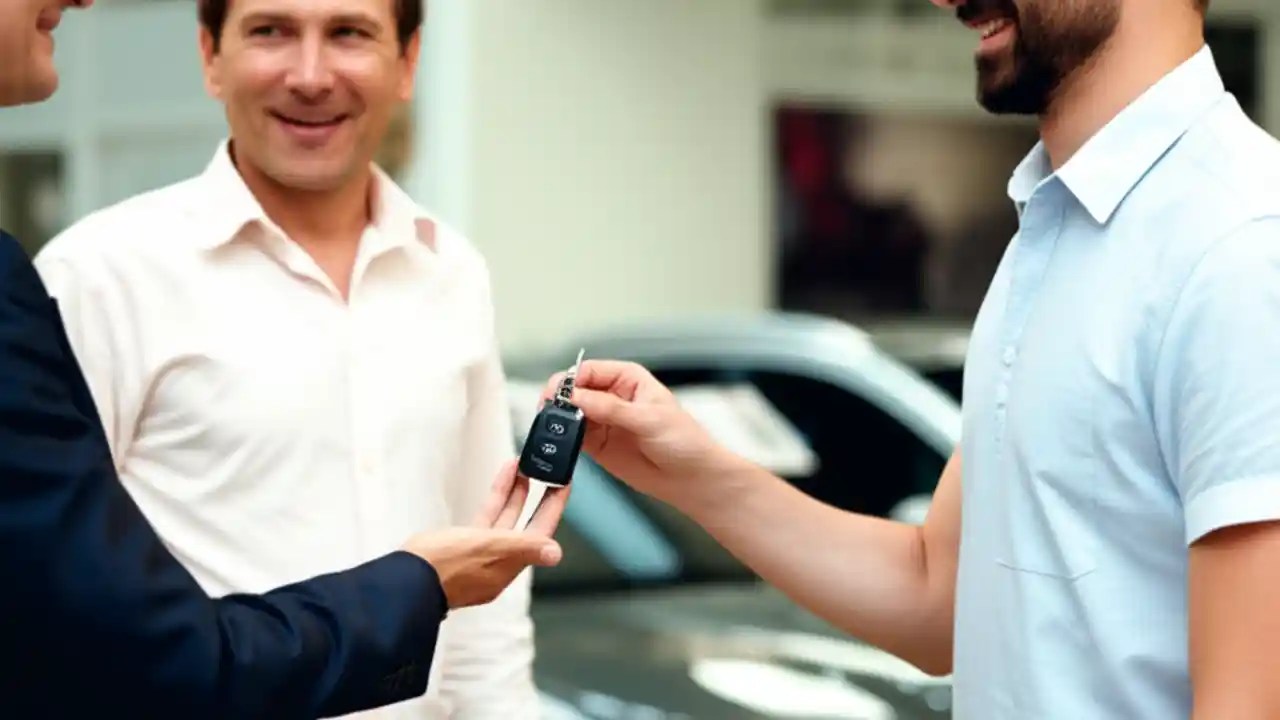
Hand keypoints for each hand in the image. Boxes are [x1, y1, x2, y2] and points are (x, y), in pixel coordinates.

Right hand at [402, 461, 568, 608]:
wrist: (406, 581)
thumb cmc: (445, 569)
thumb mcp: (489, 551)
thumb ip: (524, 548)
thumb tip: (555, 553)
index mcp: (511, 563)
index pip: (543, 530)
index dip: (554, 506)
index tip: (564, 483)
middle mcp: (500, 560)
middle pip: (527, 522)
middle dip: (537, 496)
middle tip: (548, 472)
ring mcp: (481, 553)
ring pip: (506, 517)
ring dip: (514, 492)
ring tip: (522, 466)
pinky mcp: (463, 546)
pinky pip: (486, 517)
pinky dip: (494, 498)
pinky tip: (500, 480)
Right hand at [542, 360, 748, 508]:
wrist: (692, 477)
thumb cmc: (684, 440)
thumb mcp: (649, 419)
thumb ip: (611, 408)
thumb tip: (576, 397)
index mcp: (627, 379)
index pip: (590, 371)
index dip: (570, 380)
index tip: (557, 394)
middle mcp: (612, 397)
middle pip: (574, 390)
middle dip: (559, 398)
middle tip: (548, 410)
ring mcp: (603, 421)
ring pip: (570, 413)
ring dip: (558, 419)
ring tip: (551, 428)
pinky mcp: (598, 445)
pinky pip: (573, 437)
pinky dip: (563, 439)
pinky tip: (558, 443)